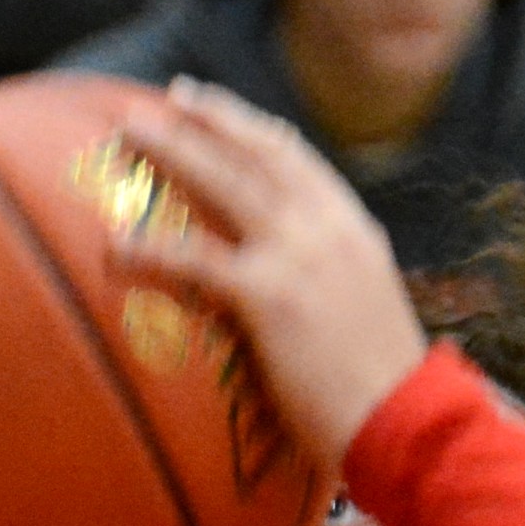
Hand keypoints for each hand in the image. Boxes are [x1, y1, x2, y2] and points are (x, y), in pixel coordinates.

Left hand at [113, 79, 427, 476]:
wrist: (407, 425)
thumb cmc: (388, 389)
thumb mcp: (367, 308)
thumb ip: (334, 277)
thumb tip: (299, 279)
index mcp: (353, 229)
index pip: (295, 158)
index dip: (248, 127)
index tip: (211, 107)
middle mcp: (328, 228)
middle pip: (256, 154)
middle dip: (206, 119)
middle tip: (161, 100)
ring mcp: (298, 256)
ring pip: (224, 182)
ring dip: (172, 150)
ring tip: (129, 134)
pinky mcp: (269, 296)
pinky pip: (195, 259)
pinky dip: (151, 248)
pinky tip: (117, 246)